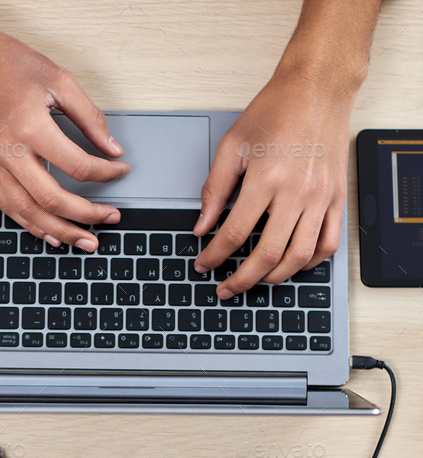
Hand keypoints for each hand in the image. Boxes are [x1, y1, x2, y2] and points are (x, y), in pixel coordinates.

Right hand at [0, 2, 129, 250]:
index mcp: (29, 126)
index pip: (77, 165)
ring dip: (60, 231)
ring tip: (84, 240)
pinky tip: (50, 234)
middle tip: (110, 218)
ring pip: (29, 212)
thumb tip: (111, 149)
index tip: (120, 171)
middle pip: (53, 199)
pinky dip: (31, 224)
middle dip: (86, 215)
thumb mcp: (57, 79)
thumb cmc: (4, 62)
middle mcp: (7, 151)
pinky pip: (7, 207)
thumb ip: (89, 117)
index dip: (105, 174)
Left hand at [193, 71, 353, 297]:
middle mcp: (296, 192)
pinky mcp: (336, 198)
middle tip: (226, 288)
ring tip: (256, 280)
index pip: (235, 233)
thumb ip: (214, 189)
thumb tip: (202, 226)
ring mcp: (320, 198)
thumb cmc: (276, 110)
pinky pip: (327, 244)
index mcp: (266, 178)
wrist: (318, 88)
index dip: (215, 256)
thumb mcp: (232, 144)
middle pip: (268, 254)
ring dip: (274, 278)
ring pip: (299, 257)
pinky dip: (309, 263)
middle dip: (242, 280)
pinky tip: (292, 264)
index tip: (204, 265)